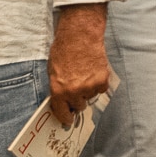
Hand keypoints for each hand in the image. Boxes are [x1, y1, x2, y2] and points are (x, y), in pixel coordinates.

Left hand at [49, 4, 109, 123]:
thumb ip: (58, 89)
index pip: (62, 113)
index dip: (66, 117)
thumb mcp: (53, 73)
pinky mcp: (102, 80)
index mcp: (58, 91)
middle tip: (78, 87)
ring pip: (91, 97)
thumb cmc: (63, 51)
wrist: (80, 37)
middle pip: (79, 106)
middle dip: (78, 99)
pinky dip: (99, 83)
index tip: (68, 120)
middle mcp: (74, 92)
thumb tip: (62, 101)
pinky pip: (101, 89)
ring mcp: (89, 87)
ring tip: (85, 74)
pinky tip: (94, 72)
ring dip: (89, 90)